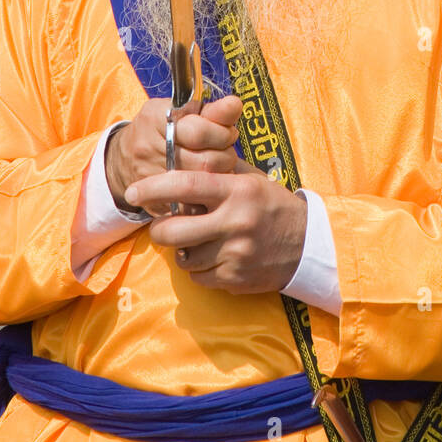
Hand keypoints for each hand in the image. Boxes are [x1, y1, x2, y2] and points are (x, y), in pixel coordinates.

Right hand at [105, 95, 242, 209]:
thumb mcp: (179, 112)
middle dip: (225, 155)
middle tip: (223, 150)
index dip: (222, 132)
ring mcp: (150, 180)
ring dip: (219, 175)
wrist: (122, 160)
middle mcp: (149, 150)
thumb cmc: (158, 130)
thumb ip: (210, 111)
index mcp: (155, 120)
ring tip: (216, 166)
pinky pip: (193, 206)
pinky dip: (205, 196)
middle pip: (206, 161)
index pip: (200, 131)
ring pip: (202, 185)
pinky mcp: (156, 203)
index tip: (227, 131)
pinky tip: (205, 185)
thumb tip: (235, 105)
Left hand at [131, 167, 307, 294]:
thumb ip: (217, 172)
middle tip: (161, 225)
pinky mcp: (235, 278)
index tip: (133, 190)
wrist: (308, 244)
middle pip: (173, 231)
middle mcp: (235, 222)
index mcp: (237, 191)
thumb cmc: (273, 206)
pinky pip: (199, 277)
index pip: (186, 185)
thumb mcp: (252, 180)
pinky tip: (213, 257)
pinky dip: (199, 269)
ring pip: (183, 257)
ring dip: (183, 250)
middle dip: (159, 229)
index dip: (154, 187)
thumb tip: (178, 163)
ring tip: (197, 241)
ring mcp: (235, 254)